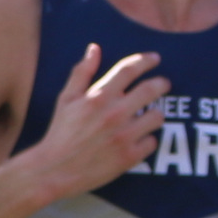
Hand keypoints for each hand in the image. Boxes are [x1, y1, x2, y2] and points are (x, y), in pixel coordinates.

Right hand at [25, 45, 168, 201]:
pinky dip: (147, 140)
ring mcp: (124, 136)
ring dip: (155, 114)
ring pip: (157, 116)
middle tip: (163, 84)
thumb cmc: (60, 133)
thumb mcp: (66, 99)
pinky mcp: (129, 156)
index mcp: (98, 97)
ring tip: (149, 116)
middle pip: (150, 90)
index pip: (128, 70)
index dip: (145, 61)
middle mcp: (114, 114)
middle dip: (161, 84)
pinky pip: (152, 142)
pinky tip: (137, 140)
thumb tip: (94, 48)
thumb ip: (81, 73)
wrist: (54, 169)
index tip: (154, 59)